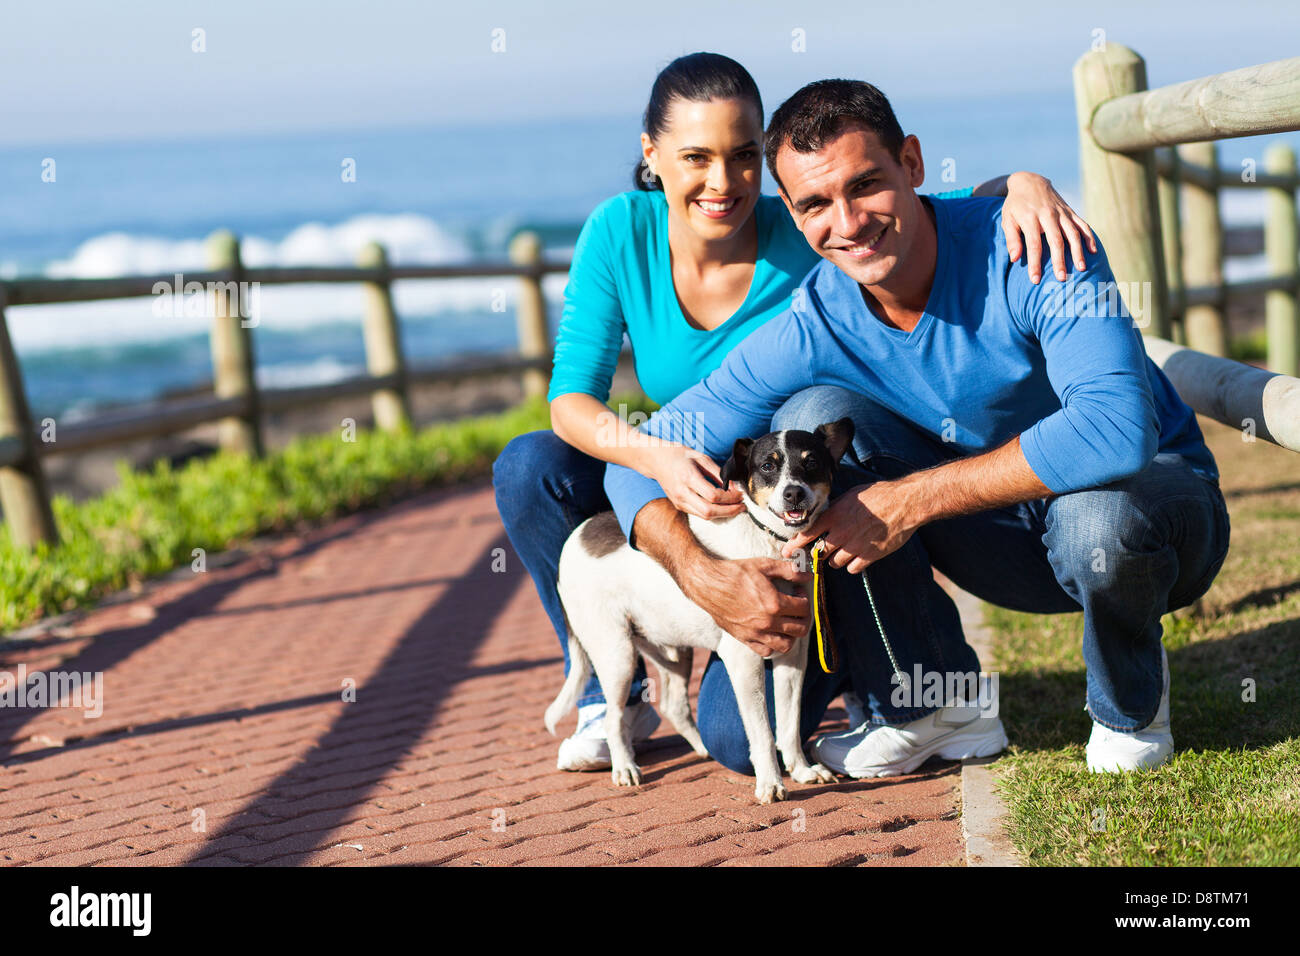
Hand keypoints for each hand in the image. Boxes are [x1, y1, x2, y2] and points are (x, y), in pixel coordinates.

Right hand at [642, 442, 743, 519]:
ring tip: (736, 507)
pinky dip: (713, 512)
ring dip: (723, 514)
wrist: (656, 460)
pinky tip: (723, 507)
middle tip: (742, 505)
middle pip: (709, 511)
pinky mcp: (679, 505)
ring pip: (705, 516)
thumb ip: (718, 472)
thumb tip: (733, 486)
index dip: (730, 497)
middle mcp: (682, 492)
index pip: (713, 495)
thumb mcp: (700, 457)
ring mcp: (679, 501)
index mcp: (688, 477)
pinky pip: (699, 514)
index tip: (740, 493)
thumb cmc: (679, 455)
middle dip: (729, 511)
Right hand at [682, 555, 811, 656]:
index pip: (804, 608)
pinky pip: (767, 651)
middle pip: (800, 629)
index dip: (805, 598)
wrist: (707, 584)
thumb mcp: (764, 565)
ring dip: (792, 634)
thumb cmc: (734, 573)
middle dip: (803, 617)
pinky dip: (773, 644)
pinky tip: (772, 631)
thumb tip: (809, 575)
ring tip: (787, 621)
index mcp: (774, 604)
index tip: (797, 591)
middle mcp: (767, 622)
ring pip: (786, 645)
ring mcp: (755, 633)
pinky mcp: (744, 639)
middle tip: (797, 607)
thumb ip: (789, 570)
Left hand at [781, 481, 919, 575]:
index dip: (794, 545)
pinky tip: (858, 557)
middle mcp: (841, 533)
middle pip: (819, 552)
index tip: (788, 551)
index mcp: (834, 516)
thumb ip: (836, 509)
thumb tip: (827, 517)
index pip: (807, 534)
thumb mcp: (851, 496)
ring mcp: (855, 546)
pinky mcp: (870, 556)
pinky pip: (852, 568)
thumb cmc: (879, 495)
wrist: (905, 504)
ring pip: (834, 563)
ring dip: (836, 559)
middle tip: (822, 551)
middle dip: (819, 552)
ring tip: (845, 550)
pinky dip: (852, 565)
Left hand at [1002, 171, 1097, 283]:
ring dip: (1078, 251)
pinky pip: (1082, 224)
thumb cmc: (1015, 206)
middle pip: (1056, 240)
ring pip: (1072, 233)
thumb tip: (1015, 259)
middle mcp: (1048, 215)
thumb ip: (1011, 239)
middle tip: (1062, 279)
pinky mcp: (1070, 211)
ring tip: (1081, 268)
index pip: (1033, 244)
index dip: (1035, 263)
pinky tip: (1092, 251)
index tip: (1036, 280)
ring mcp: (1062, 213)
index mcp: (1030, 218)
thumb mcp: (1007, 220)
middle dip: (1059, 261)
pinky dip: (1089, 237)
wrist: (1029, 182)